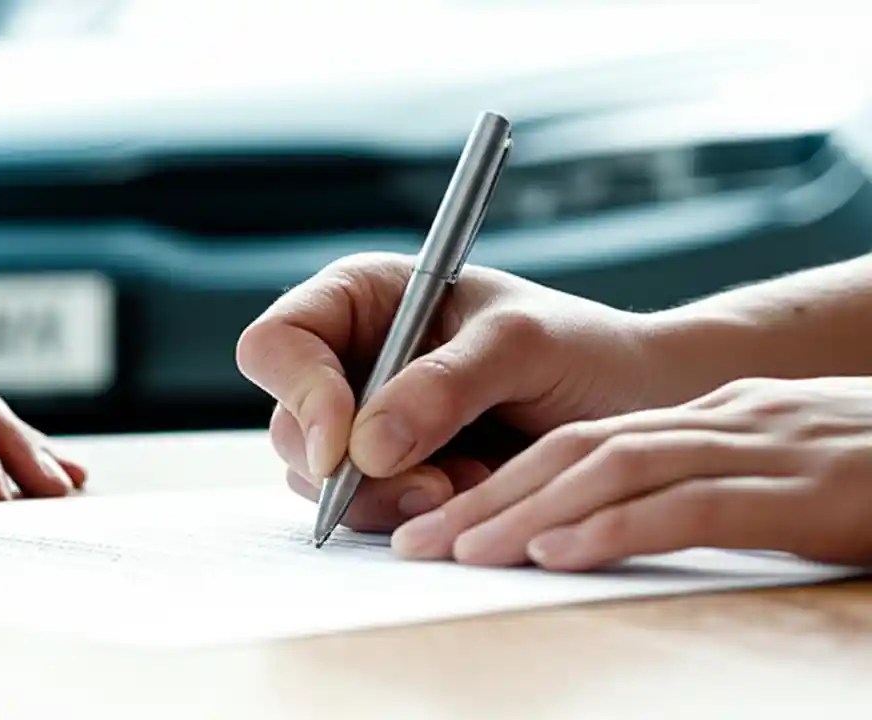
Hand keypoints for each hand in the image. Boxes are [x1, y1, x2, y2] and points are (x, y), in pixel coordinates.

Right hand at [236, 252, 664, 531]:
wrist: (636, 406)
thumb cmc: (585, 350)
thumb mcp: (522, 346)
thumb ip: (442, 385)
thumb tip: (365, 446)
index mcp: (365, 299)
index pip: (281, 341)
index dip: (298, 392)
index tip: (345, 446)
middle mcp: (353, 360)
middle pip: (290, 423)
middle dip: (352, 468)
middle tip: (431, 484)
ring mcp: (368, 425)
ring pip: (321, 480)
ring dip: (389, 498)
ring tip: (469, 483)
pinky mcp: (393, 478)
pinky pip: (364, 512)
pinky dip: (410, 517)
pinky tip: (470, 496)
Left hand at [392, 376, 871, 569]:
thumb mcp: (777, 464)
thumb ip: (700, 480)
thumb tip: (612, 520)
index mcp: (708, 415)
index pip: (583, 439)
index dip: (503, 478)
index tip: (443, 521)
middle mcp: (719, 419)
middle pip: (578, 449)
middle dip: (491, 497)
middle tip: (420, 544)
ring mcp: (759, 447)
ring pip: (615, 469)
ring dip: (529, 513)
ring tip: (464, 552)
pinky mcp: (797, 488)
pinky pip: (688, 504)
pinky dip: (614, 526)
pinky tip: (559, 551)